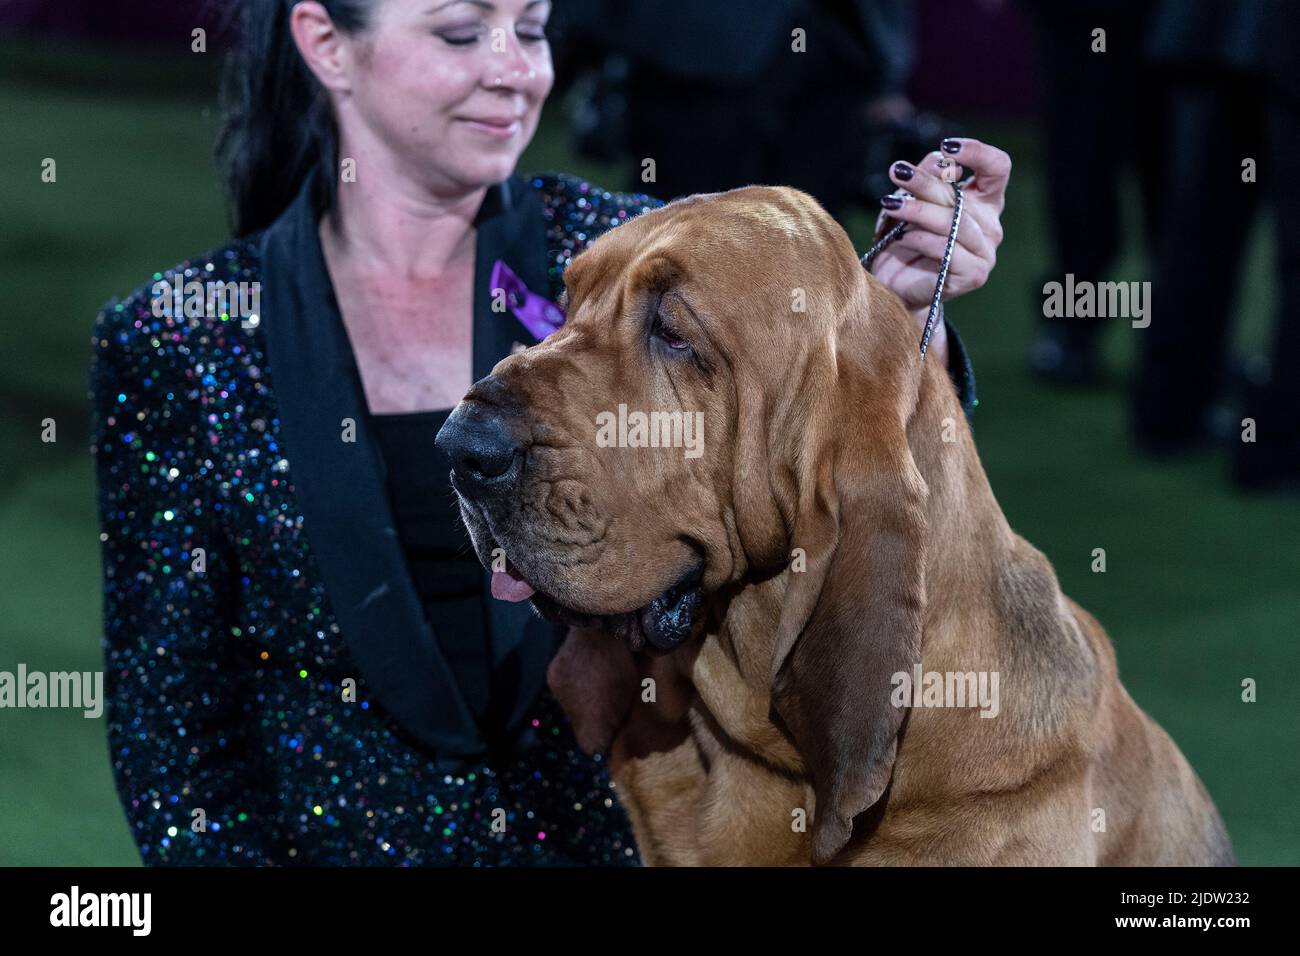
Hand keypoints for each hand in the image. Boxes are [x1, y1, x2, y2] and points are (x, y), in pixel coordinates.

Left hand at [867, 137, 1010, 362]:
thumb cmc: (904, 239)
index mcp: (983, 201)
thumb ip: (929, 178)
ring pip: (953, 222)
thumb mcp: (912, 200)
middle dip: (926, 182)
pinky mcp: (974, 274)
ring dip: (918, 211)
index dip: (978, 152)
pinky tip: (903, 238)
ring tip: (891, 205)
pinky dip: (921, 240)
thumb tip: (941, 159)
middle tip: (898, 171)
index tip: (947, 145)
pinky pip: (947, 250)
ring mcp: (986, 251)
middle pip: (962, 196)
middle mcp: (990, 225)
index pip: (997, 168)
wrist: (896, 285)